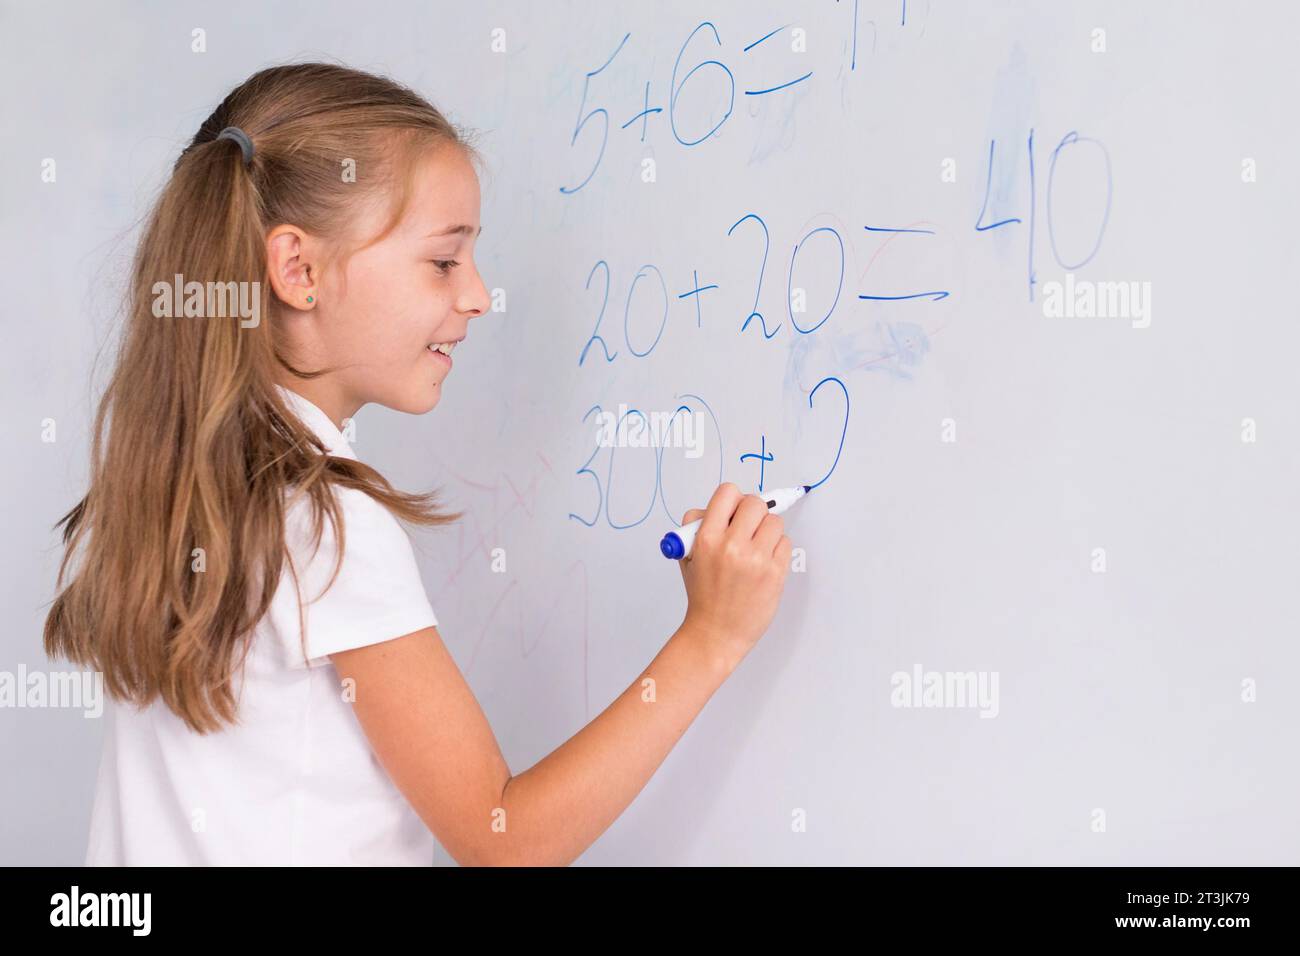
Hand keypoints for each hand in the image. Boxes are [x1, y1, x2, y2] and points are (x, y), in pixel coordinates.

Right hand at [676, 482, 792, 669]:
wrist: (716, 633)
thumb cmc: (704, 596)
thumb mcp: (688, 556)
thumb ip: (698, 525)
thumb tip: (720, 506)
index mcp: (706, 538)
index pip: (728, 493)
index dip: (733, 500)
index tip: (735, 511)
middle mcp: (731, 546)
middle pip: (756, 503)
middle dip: (754, 513)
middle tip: (749, 528)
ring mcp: (756, 560)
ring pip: (775, 521)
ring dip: (768, 531)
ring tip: (756, 549)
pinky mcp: (775, 573)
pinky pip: (785, 542)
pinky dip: (777, 549)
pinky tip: (765, 563)